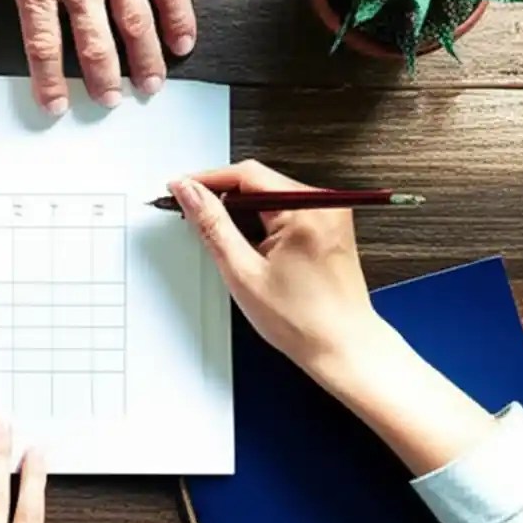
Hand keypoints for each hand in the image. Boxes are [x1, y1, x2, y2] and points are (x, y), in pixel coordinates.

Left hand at [0, 0, 194, 113]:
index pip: (42, 44)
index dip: (48, 82)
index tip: (53, 105)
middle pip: (94, 46)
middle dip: (101, 82)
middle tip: (107, 102)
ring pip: (135, 27)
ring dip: (143, 63)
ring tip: (147, 86)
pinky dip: (179, 21)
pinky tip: (181, 42)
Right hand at [168, 160, 380, 375]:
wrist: (342, 348)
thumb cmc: (304, 321)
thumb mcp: (242, 271)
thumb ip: (212, 225)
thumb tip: (189, 192)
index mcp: (306, 209)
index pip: (245, 174)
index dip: (206, 180)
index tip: (180, 189)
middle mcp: (325, 204)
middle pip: (258, 181)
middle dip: (221, 195)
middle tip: (190, 213)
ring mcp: (330, 213)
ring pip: (269, 194)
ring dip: (239, 208)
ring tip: (218, 234)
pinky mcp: (329, 225)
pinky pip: (285, 208)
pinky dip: (259, 220)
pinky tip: (246, 242)